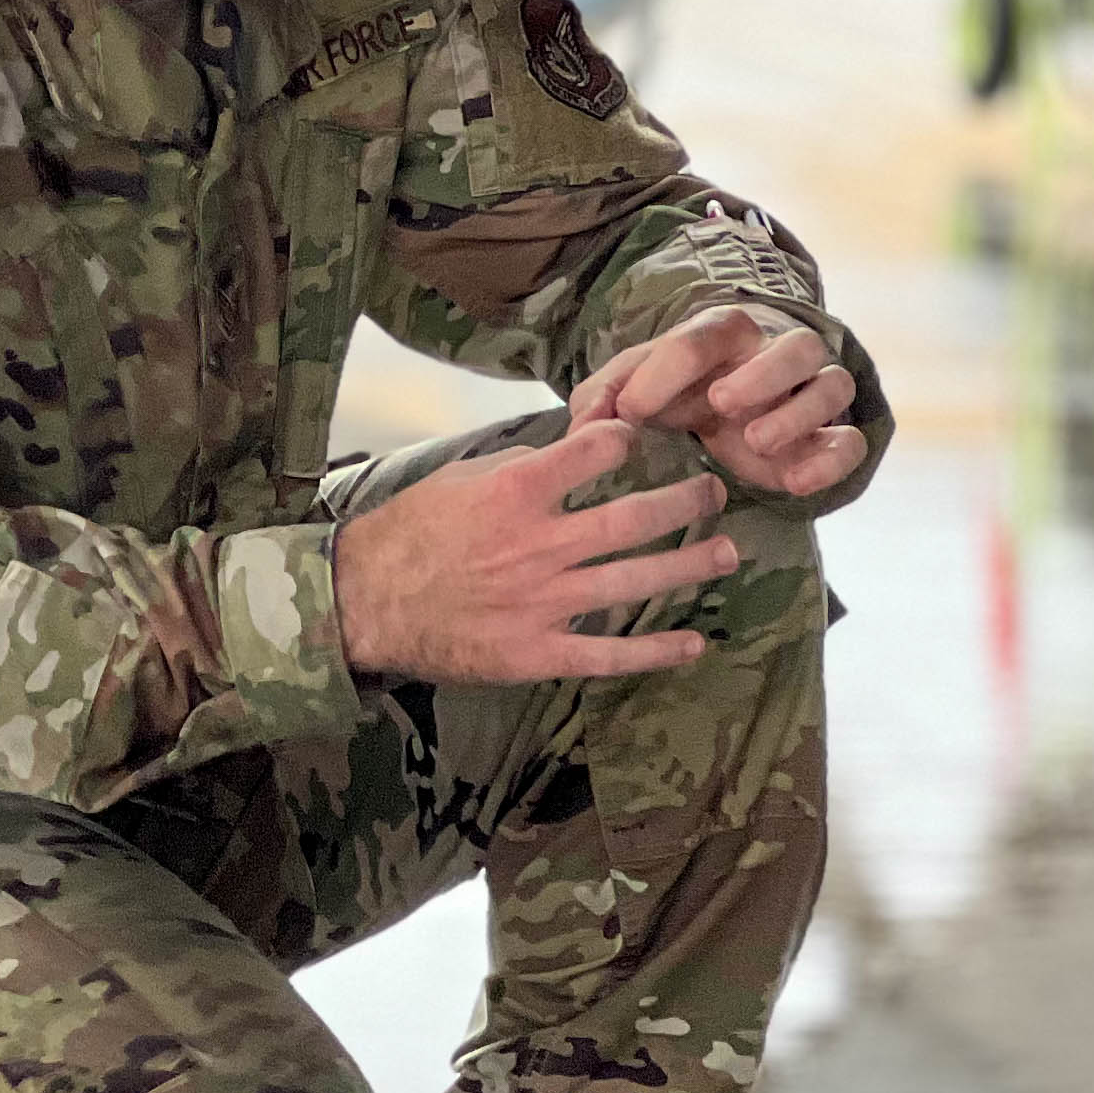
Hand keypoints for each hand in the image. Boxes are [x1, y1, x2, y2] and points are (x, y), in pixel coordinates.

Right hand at [333, 418, 732, 685]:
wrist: (367, 602)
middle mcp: (540, 545)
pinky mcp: (538, 652)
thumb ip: (520, 465)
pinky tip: (693, 644)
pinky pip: (608, 655)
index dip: (626, 439)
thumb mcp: (460, 477)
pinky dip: (655, 652)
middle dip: (684, 502)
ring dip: (687, 566)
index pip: (595, 452)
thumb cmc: (410, 531)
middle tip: (715, 493)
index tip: (642, 438)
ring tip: (726, 552)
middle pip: (632, 519)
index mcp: (517, 492)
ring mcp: (543, 602)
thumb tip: (570, 451)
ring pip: (633, 580)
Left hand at [568, 306, 866, 498]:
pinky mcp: (830, 438)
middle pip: (797, 345)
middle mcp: (778, 355)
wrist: (727, 409)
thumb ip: (601, 398)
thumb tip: (582, 424)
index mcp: (724, 335)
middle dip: (763, 372)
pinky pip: (851, 441)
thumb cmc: (676, 391)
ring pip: (833, 386)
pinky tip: (794, 482)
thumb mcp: (632, 388)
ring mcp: (811, 395)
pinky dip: (831, 461)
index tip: (630, 410)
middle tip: (720, 404)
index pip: (704, 337)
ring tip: (754, 443)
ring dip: (798, 413)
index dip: (665, 371)